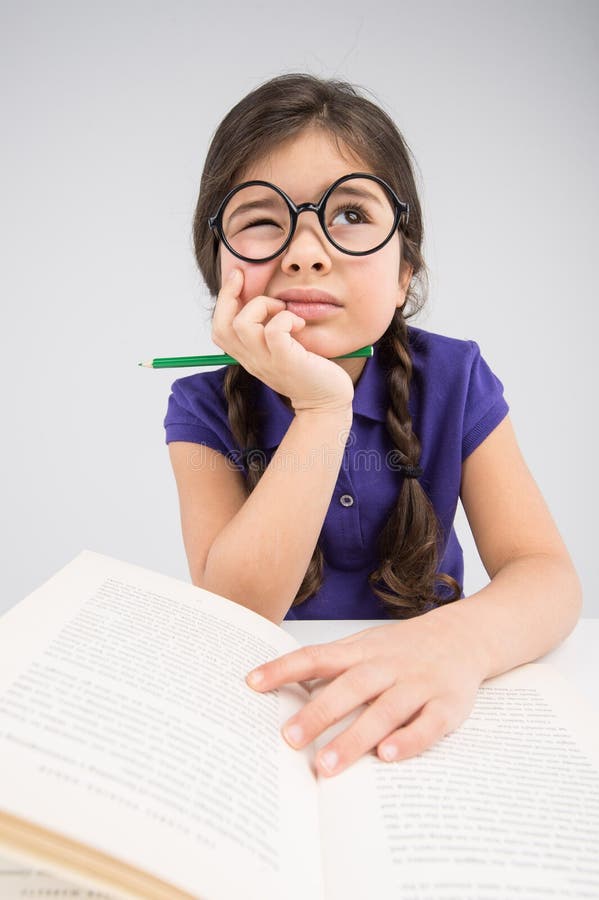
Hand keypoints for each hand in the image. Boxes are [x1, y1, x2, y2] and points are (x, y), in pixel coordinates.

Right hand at [211, 268, 353, 411]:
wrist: (327, 402)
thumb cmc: (310, 371)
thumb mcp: (282, 348)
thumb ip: (270, 329)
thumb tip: (270, 298)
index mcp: (248, 355)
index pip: (219, 327)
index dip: (223, 299)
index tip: (239, 278)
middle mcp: (252, 359)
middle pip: (221, 325)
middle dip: (230, 295)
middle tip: (251, 282)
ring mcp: (268, 361)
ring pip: (242, 324)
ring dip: (263, 305)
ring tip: (283, 310)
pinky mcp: (286, 361)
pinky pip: (273, 331)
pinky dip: (286, 318)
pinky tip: (300, 324)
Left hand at [245, 613, 487, 776]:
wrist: (465, 635)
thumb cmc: (404, 648)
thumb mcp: (366, 647)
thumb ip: (331, 667)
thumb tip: (286, 691)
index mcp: (362, 651)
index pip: (317, 656)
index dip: (284, 668)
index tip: (252, 683)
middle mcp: (388, 665)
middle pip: (350, 687)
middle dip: (318, 714)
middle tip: (289, 740)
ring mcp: (419, 684)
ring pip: (385, 710)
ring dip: (355, 738)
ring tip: (326, 765)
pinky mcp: (447, 705)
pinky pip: (428, 724)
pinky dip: (408, 741)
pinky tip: (387, 758)